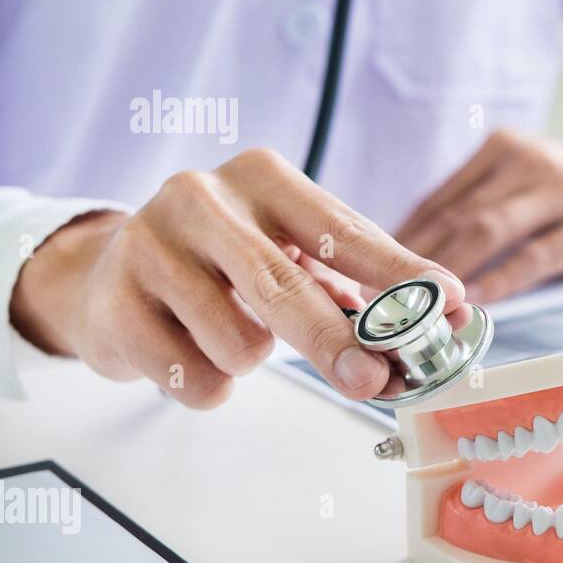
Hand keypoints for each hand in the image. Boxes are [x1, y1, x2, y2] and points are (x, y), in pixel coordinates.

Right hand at [10, 148, 463, 408]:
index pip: (345, 231)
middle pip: (286, 286)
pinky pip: (192, 377)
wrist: (110, 278)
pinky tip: (189, 352)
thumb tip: (443, 319)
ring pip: (238, 343)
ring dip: (251, 361)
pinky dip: (209, 386)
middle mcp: (202, 197)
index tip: (451, 304)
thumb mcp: (291, 253)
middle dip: (338, 342)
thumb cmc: (225, 265)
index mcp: (262, 177)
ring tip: (229, 336)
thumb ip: (358, 286)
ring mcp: (150, 246)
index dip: (401, 274)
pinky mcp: (115, 304)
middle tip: (374, 380)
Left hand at [397, 131, 562, 301]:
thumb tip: (412, 258)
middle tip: (382, 299)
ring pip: (489, 232)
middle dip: (413, 260)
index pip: (440, 198)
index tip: (370, 276)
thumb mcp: (529, 179)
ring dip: (448, 273)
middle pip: (458, 214)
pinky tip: (476, 303)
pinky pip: (534, 257)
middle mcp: (531, 161)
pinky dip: (500, 282)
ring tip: (418, 307)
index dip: (400, 239)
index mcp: (505, 148)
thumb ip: (481, 206)